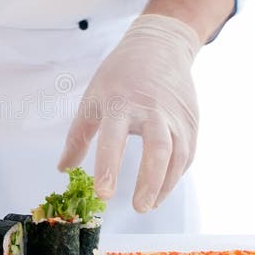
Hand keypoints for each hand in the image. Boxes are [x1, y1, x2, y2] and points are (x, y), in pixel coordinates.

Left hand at [58, 14, 200, 211]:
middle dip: (150, 182)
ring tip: (149, 204)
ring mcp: (176, 116)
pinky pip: (187, 154)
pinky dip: (175, 175)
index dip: (109, 167)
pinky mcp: (191, 121)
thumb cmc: (119, 75)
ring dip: (165, 184)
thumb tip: (63, 169)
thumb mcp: (92, 98)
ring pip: (178, 155)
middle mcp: (152, 109)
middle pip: (158, 149)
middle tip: (138, 207)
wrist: (160, 47)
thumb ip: (78, 136)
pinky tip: (161, 188)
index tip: (103, 193)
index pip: (113, 139)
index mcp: (121, 102)